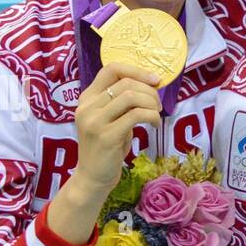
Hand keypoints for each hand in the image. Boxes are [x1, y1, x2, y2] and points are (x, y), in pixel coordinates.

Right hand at [72, 61, 162, 192]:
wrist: (93, 176)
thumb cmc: (107, 144)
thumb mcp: (111, 117)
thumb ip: (122, 99)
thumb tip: (152, 81)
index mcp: (87, 98)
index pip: (111, 69)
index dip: (137, 70)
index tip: (155, 80)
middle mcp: (87, 107)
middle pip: (126, 83)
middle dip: (150, 91)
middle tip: (158, 105)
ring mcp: (94, 122)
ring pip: (131, 97)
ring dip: (152, 103)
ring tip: (156, 114)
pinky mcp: (106, 136)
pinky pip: (137, 115)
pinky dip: (152, 117)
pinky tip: (155, 125)